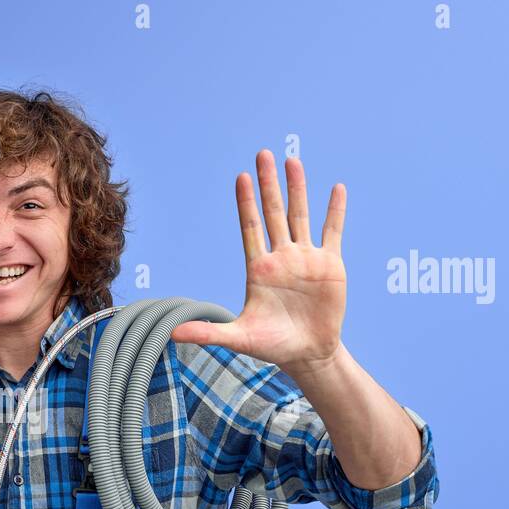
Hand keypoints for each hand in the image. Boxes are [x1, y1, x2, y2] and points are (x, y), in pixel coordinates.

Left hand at [171, 150, 346, 375]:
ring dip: (297, 189)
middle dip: (268, 185)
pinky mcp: (330, 265)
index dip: (246, 203)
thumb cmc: (272, 346)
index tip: (241, 177)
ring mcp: (305, 259)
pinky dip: (335, 211)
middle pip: (274, 213)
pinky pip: (332, 232)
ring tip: (292, 161)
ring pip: (300, 216)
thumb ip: (208, 333)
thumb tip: (173, 336)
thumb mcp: (238, 339)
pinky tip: (336, 187)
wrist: (307, 353)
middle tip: (263, 154)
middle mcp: (281, 257)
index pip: (250, 228)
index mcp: (258, 269)